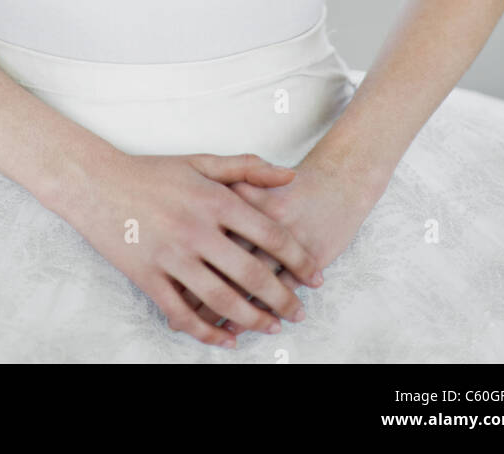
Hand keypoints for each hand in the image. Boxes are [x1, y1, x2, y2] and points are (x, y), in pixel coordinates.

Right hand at [59, 152, 324, 347]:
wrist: (96, 183)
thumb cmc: (152, 171)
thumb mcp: (201, 161)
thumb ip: (248, 168)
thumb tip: (292, 176)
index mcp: (215, 200)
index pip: (271, 235)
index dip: (300, 260)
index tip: (316, 278)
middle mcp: (197, 230)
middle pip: (252, 273)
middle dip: (283, 298)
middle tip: (300, 312)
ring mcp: (171, 256)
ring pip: (222, 298)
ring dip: (252, 319)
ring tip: (271, 328)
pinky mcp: (148, 277)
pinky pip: (183, 313)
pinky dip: (208, 331)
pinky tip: (227, 339)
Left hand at [177, 157, 382, 334]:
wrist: (339, 181)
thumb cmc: (290, 185)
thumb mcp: (251, 176)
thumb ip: (221, 190)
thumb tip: (187, 217)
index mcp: (245, 195)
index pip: (207, 229)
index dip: (183, 254)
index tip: (164, 274)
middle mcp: (265, 217)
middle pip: (225, 258)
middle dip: (200, 289)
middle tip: (179, 313)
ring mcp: (289, 237)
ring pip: (252, 279)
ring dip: (228, 309)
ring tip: (207, 327)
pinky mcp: (309, 256)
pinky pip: (280, 287)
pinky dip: (259, 310)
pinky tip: (239, 328)